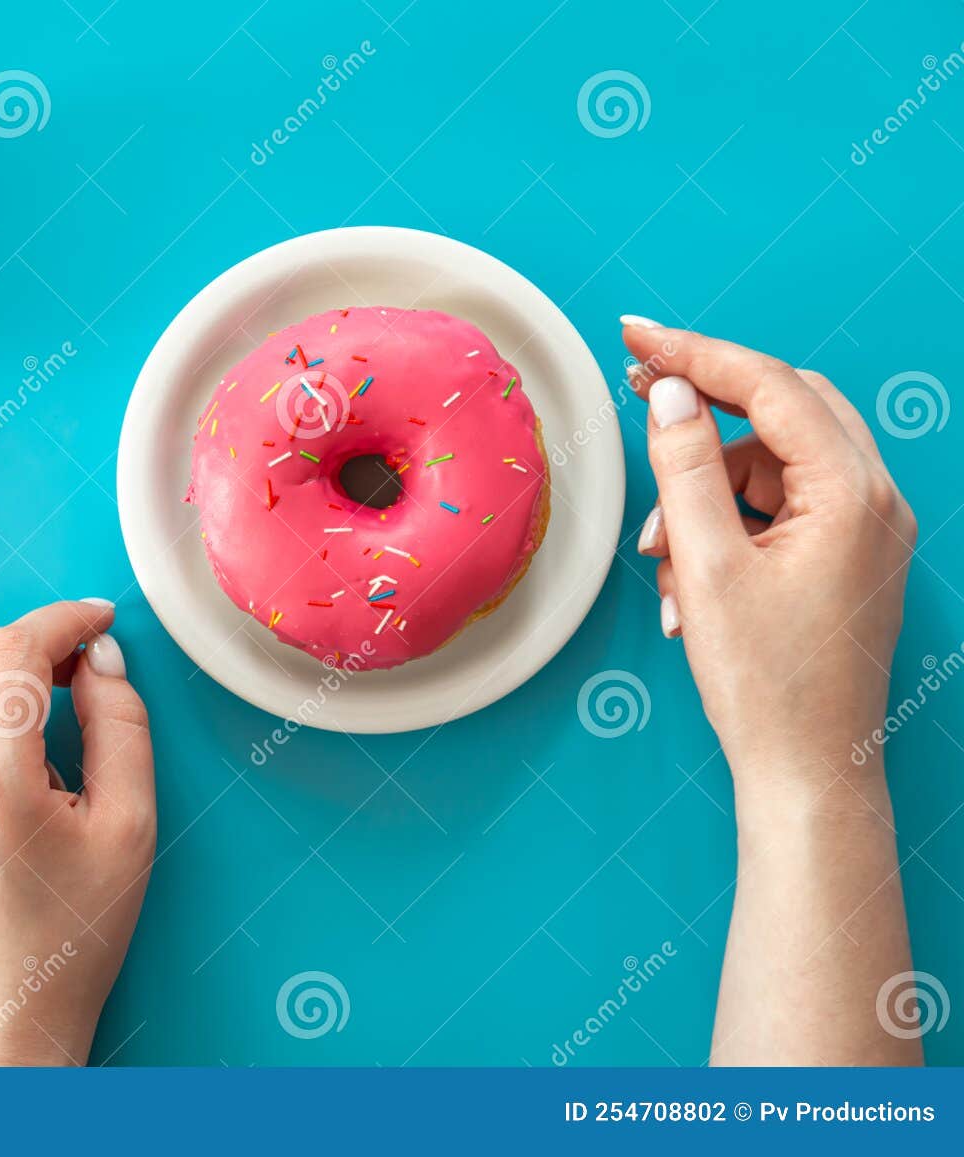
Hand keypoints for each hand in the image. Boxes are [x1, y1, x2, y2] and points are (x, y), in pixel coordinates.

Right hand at [621, 319, 916, 791]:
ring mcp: (864, 532)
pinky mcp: (844, 561)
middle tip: (640, 395)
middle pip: (782, 410)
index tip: (635, 337)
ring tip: (663, 560)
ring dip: (704, 494)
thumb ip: (685, 468)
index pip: (769, 387)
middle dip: (706, 409)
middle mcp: (874, 501)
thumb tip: (674, 394)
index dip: (696, 354)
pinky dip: (725, 531)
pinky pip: (777, 511)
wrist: (809, 774)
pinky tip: (690, 588)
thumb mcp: (708, 565)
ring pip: (772, 466)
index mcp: (852, 494)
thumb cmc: (768, 685)